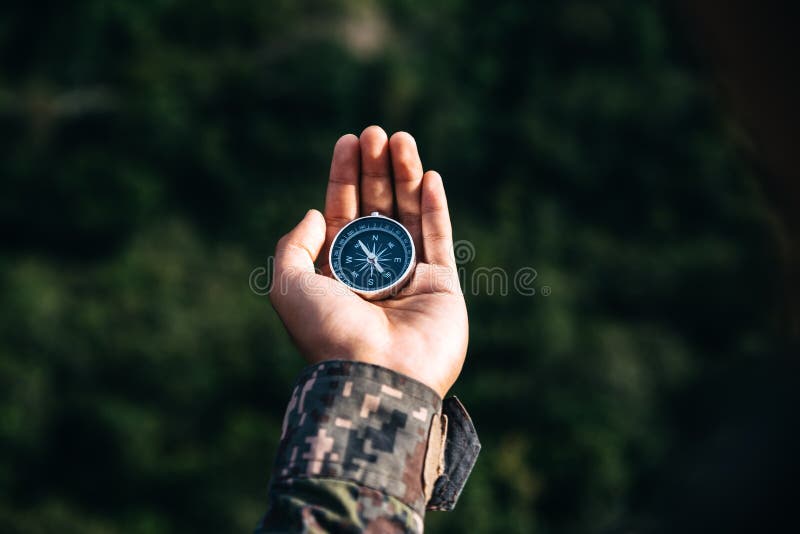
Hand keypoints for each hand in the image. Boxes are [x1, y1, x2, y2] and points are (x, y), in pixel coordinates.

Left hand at [269, 126, 467, 396]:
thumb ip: (294, 246)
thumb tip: (316, 213)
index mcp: (337, 274)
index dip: (344, 179)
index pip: (342, 215)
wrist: (376, 377)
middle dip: (375, 170)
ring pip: (408, 217)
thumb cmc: (328, 333)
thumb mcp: (289, 286)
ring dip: (406, 177)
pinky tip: (430, 176)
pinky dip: (435, 207)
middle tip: (375, 132)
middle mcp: (373, 274)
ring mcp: (409, 280)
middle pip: (376, 210)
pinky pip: (439, 239)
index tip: (347, 141)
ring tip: (401, 139)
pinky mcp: (442, 288)